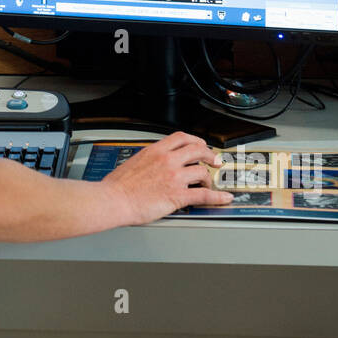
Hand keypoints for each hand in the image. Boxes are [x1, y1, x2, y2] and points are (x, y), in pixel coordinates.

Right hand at [105, 131, 231, 225]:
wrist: (113, 200)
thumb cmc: (118, 186)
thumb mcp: (134, 162)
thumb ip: (149, 160)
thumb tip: (154, 163)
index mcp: (155, 151)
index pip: (181, 137)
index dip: (194, 140)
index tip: (199, 145)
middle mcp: (167, 160)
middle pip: (197, 150)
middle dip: (209, 154)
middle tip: (214, 160)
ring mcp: (174, 177)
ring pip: (202, 171)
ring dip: (208, 178)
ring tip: (208, 184)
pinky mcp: (177, 195)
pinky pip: (204, 194)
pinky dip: (217, 197)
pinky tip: (224, 198)